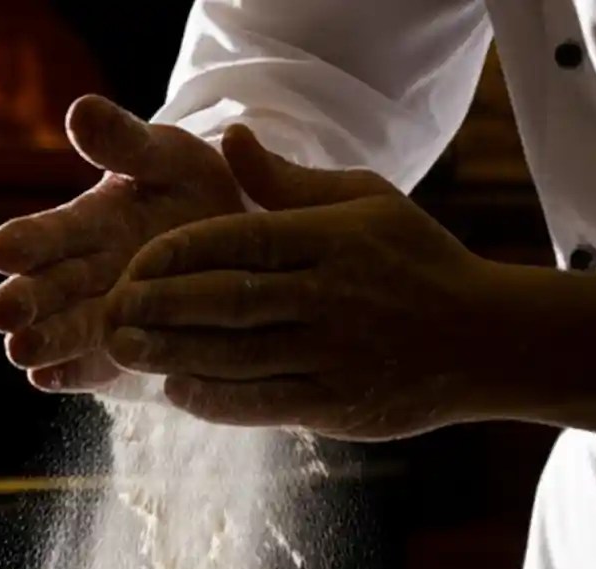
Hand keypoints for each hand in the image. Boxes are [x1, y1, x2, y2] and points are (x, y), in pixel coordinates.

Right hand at [0, 95, 244, 392]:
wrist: (232, 227)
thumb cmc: (188, 184)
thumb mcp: (163, 155)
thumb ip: (124, 141)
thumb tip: (80, 109)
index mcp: (90, 222)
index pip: (50, 233)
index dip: (28, 241)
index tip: (0, 249)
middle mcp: (88, 273)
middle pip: (50, 289)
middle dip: (27, 301)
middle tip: (1, 313)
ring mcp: (108, 313)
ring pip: (71, 330)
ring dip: (46, 342)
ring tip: (22, 352)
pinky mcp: (130, 347)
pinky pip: (100, 364)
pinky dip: (77, 373)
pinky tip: (49, 381)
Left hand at [104, 126, 508, 440]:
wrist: (486, 340)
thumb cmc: (419, 261)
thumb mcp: (366, 202)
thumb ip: (289, 180)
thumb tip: (227, 137)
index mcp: (331, 239)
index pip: (240, 241)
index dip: (178, 253)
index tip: (135, 262)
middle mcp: (330, 296)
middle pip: (229, 300)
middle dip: (159, 305)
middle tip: (109, 309)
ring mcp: (335, 354)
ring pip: (239, 355)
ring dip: (173, 353)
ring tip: (123, 349)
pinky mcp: (340, 405)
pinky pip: (265, 404)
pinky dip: (217, 400)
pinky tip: (178, 392)